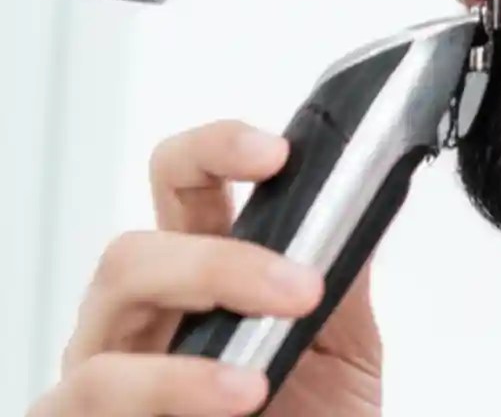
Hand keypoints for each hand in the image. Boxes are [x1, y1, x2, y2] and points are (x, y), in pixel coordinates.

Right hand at [28, 120, 383, 416]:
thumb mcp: (343, 346)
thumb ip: (341, 277)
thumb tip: (365, 201)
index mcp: (200, 272)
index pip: (185, 183)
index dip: (216, 151)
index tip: (276, 154)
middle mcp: (142, 312)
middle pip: (137, 244)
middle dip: (220, 259)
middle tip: (299, 290)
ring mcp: (105, 365)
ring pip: (110, 299)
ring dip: (194, 327)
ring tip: (261, 372)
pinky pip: (92, 390)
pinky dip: (166, 388)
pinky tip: (231, 399)